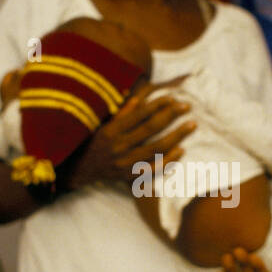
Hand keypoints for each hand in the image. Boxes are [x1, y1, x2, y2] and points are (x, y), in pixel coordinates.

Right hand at [64, 81, 194, 190]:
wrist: (80, 171)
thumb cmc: (93, 143)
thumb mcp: (103, 124)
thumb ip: (122, 112)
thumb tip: (141, 95)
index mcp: (111, 130)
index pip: (139, 114)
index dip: (157, 104)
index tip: (172, 97)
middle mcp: (118, 146)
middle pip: (150, 129)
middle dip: (170, 116)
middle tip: (187, 107)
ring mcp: (124, 163)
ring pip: (155, 148)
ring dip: (176, 136)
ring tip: (191, 125)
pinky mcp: (129, 176)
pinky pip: (153, 169)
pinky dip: (168, 160)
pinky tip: (181, 150)